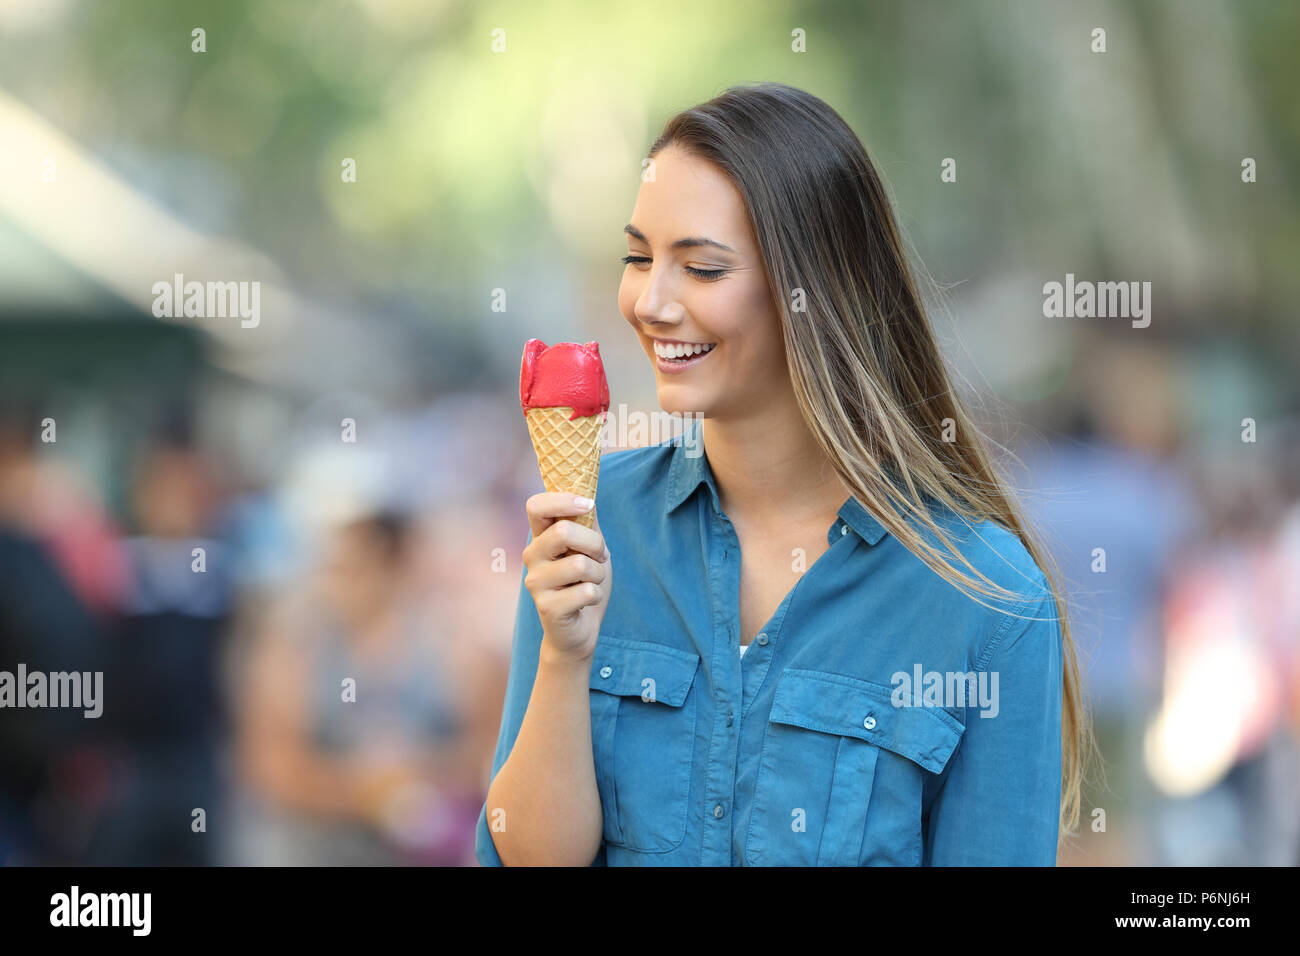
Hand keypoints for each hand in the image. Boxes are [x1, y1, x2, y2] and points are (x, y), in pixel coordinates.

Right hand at [522, 492, 610, 661]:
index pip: (536, 505)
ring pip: (580, 564)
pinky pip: (587, 591)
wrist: (580, 629)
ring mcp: (535, 582)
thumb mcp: (589, 547)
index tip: (588, 505)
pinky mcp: (546, 607)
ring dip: (598, 574)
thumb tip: (588, 489)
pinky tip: (585, 602)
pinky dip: (596, 595)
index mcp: (540, 537)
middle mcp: (531, 556)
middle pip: (564, 530)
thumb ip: (586, 521)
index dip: (563, 500)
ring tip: (591, 582)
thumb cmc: (584, 583)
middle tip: (600, 556)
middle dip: (595, 543)